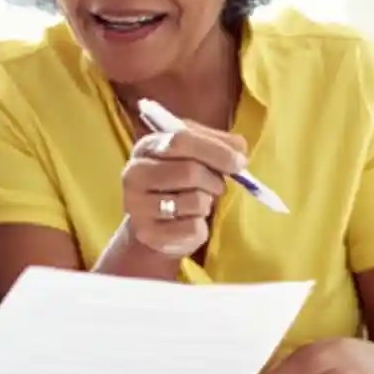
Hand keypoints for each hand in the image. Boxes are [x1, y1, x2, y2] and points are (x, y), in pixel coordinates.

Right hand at [121, 121, 246, 257]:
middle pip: (189, 171)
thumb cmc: (180, 182)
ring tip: (197, 203)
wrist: (157, 224)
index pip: (181, 140)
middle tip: (217, 186)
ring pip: (194, 201)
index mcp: (147, 146)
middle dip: (214, 180)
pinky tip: (188, 221)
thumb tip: (239, 148)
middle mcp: (134, 173)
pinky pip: (191, 227)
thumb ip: (219, 143)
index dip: (215, 150)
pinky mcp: (147, 233)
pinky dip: (199, 225)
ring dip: (206, 203)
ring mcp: (137, 204)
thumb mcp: (197, 154)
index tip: (239, 161)